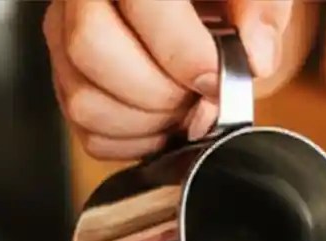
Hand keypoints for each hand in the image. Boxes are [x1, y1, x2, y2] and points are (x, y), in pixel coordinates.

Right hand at [43, 0, 292, 159]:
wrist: (187, 5)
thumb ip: (261, 8)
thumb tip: (255, 55)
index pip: (139, 2)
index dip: (181, 50)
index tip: (216, 76)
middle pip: (91, 48)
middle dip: (157, 92)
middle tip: (197, 95)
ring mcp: (64, 39)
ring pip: (83, 100)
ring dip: (146, 123)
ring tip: (183, 108)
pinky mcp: (65, 81)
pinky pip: (87, 133)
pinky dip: (134, 142)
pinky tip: (163, 118)